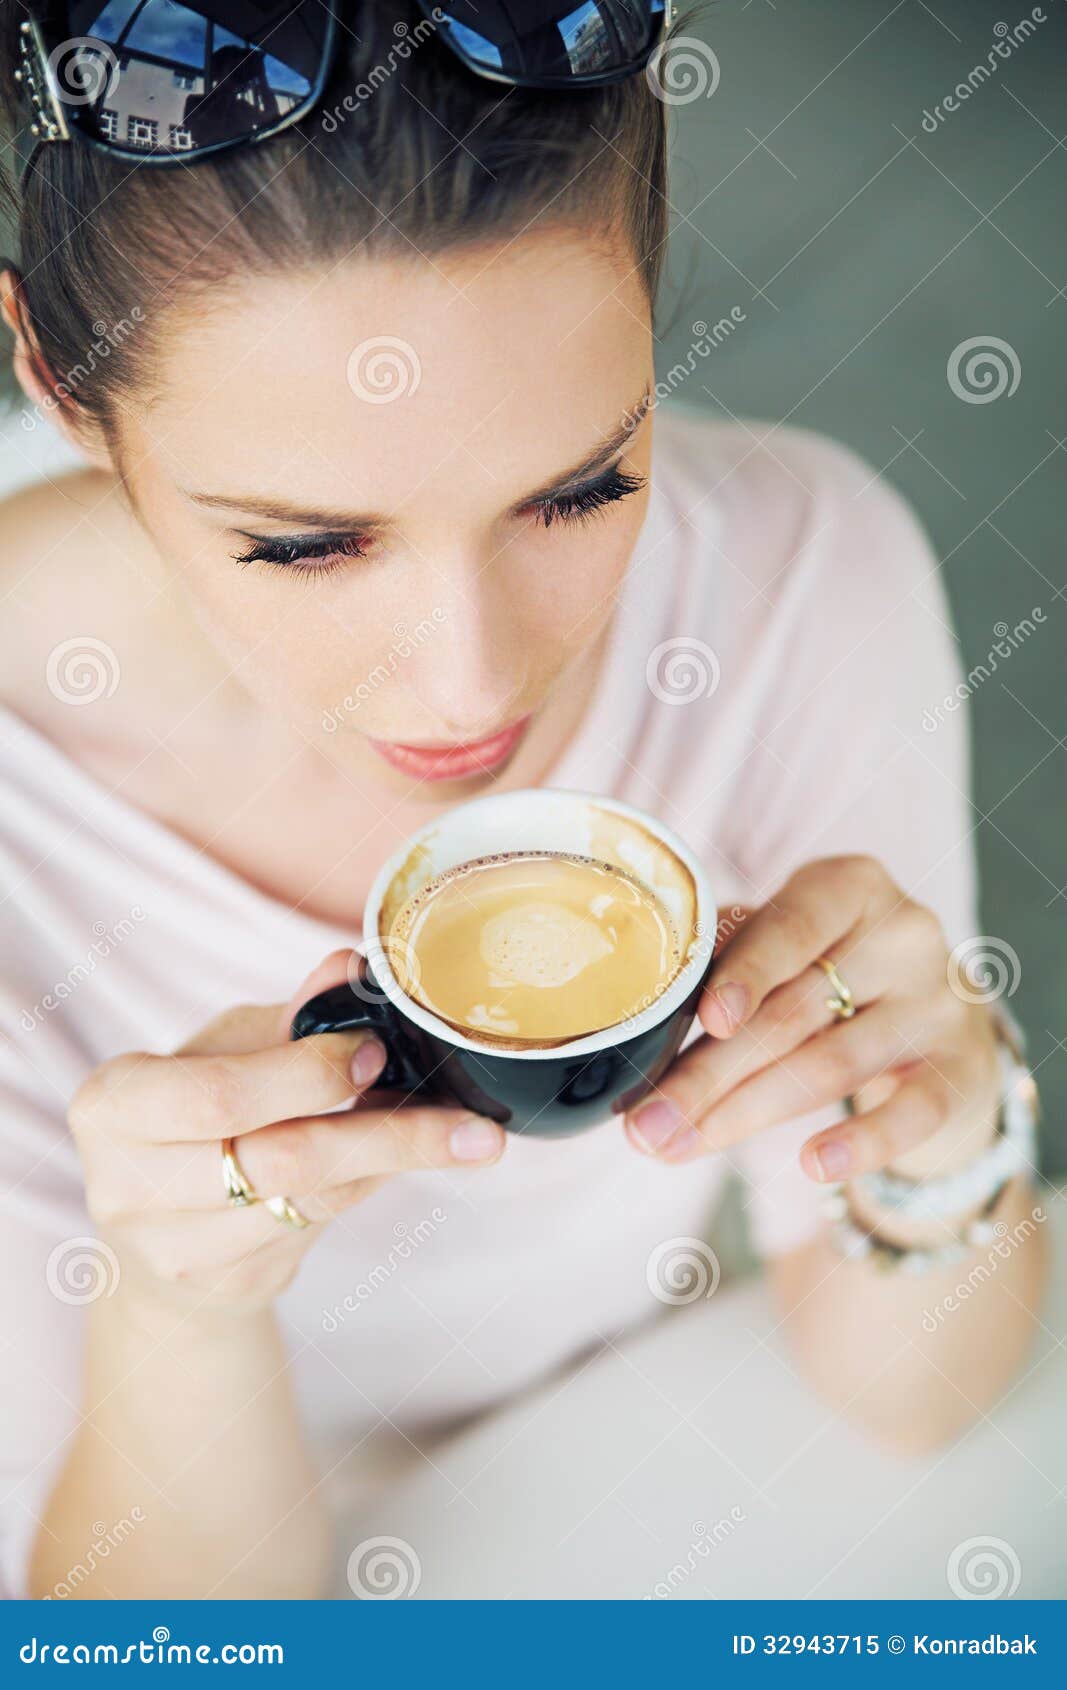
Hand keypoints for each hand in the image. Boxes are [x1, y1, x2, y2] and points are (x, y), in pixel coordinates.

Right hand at [69, 949, 504, 1310]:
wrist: (157, 1230)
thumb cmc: (189, 1113)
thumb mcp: (221, 1050)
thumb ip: (288, 1017)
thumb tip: (350, 970)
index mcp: (113, 1105)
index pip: (218, 1094)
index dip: (305, 1074)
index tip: (374, 1051)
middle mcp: (129, 1185)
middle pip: (280, 1159)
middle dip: (382, 1132)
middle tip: (458, 1115)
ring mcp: (175, 1248)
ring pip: (312, 1201)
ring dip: (395, 1162)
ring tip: (461, 1136)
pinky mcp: (225, 1286)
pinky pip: (320, 1228)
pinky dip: (371, 1187)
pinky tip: (402, 1160)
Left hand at [625, 856, 1000, 1182]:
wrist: (941, 1017)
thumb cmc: (834, 969)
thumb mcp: (789, 942)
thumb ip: (728, 956)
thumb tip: (642, 1008)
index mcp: (850, 888)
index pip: (790, 928)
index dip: (746, 973)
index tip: (706, 1020)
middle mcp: (903, 936)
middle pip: (793, 1012)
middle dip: (708, 1074)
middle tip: (645, 1123)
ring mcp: (937, 1005)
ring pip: (829, 1066)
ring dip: (745, 1114)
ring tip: (678, 1148)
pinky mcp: (960, 1070)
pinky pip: (910, 1114)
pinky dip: (860, 1142)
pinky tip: (812, 1163)